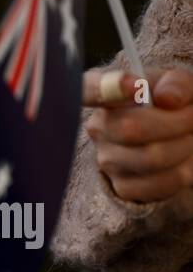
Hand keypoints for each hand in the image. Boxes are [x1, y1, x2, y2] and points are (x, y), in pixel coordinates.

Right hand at [83, 67, 192, 201]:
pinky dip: (185, 170)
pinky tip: (186, 159)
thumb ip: (176, 84)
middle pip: (132, 128)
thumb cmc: (172, 105)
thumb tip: (167, 98)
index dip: (110, 88)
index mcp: (105, 95)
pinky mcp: (123, 187)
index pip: (89, 89)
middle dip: (177, 122)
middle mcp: (98, 128)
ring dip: (186, 146)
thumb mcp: (178, 86)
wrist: (176, 138)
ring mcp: (107, 161)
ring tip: (191, 138)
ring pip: (152, 158)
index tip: (135, 85)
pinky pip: (160, 182)